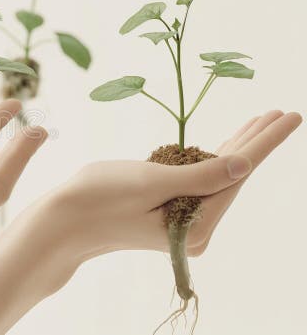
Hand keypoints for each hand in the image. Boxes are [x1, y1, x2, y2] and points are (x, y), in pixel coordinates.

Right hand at [44, 110, 301, 261]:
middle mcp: (195, 230)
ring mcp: (182, 223)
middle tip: (284, 113)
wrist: (60, 223)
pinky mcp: (167, 213)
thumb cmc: (97, 200)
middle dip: (255, 142)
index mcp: (196, 227)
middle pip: (233, 176)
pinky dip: (211, 159)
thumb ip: (201, 175)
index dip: (264, 142)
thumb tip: (244, 164)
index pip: (238, 175)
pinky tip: (226, 144)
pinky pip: (198, 182)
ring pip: (218, 177)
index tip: (290, 117)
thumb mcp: (151, 182)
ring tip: (262, 121)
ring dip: (236, 147)